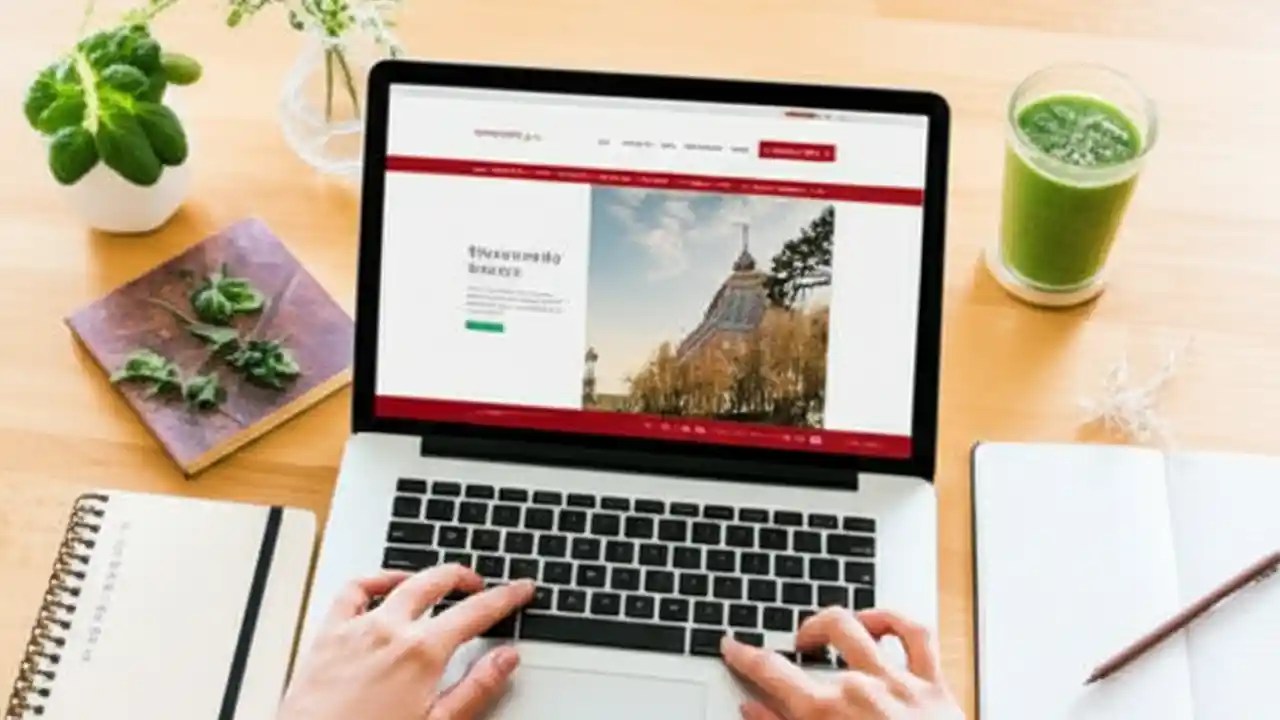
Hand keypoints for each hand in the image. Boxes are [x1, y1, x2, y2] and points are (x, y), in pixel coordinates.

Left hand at [277, 565, 534, 719]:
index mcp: (423, 653)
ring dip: (426, 576)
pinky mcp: (328, 635)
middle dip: (465, 578)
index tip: (521, 590)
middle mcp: (391, 630)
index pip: (477, 612)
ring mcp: (357, 628)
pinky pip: (353, 591)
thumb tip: (507, 658)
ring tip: (440, 581)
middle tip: (482, 584)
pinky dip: (374, 580)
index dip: (506, 598)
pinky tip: (385, 585)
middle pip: (438, 583)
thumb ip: (476, 688)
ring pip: (400, 582)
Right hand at [721, 608, 961, 719]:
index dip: (745, 655)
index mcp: (827, 713)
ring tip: (826, 632)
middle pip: (817, 639)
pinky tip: (876, 624)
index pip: (771, 671)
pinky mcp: (933, 685)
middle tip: (792, 649)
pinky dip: (893, 620)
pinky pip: (915, 634)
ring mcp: (899, 682)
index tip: (733, 646)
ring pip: (859, 625)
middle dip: (798, 638)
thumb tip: (751, 711)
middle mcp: (860, 688)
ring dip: (836, 622)